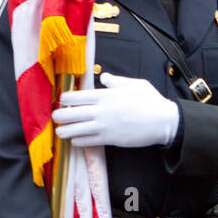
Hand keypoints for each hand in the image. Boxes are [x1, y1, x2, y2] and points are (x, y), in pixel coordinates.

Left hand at [52, 73, 178, 148]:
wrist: (162, 121)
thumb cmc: (150, 101)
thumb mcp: (134, 84)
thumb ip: (115, 81)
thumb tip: (103, 76)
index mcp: (106, 95)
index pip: (78, 96)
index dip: (66, 99)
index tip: (62, 100)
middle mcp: (102, 111)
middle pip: (72, 114)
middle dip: (60, 115)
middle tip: (55, 116)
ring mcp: (105, 126)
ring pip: (77, 130)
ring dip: (65, 131)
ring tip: (59, 132)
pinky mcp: (110, 139)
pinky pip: (89, 141)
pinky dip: (79, 141)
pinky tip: (75, 141)